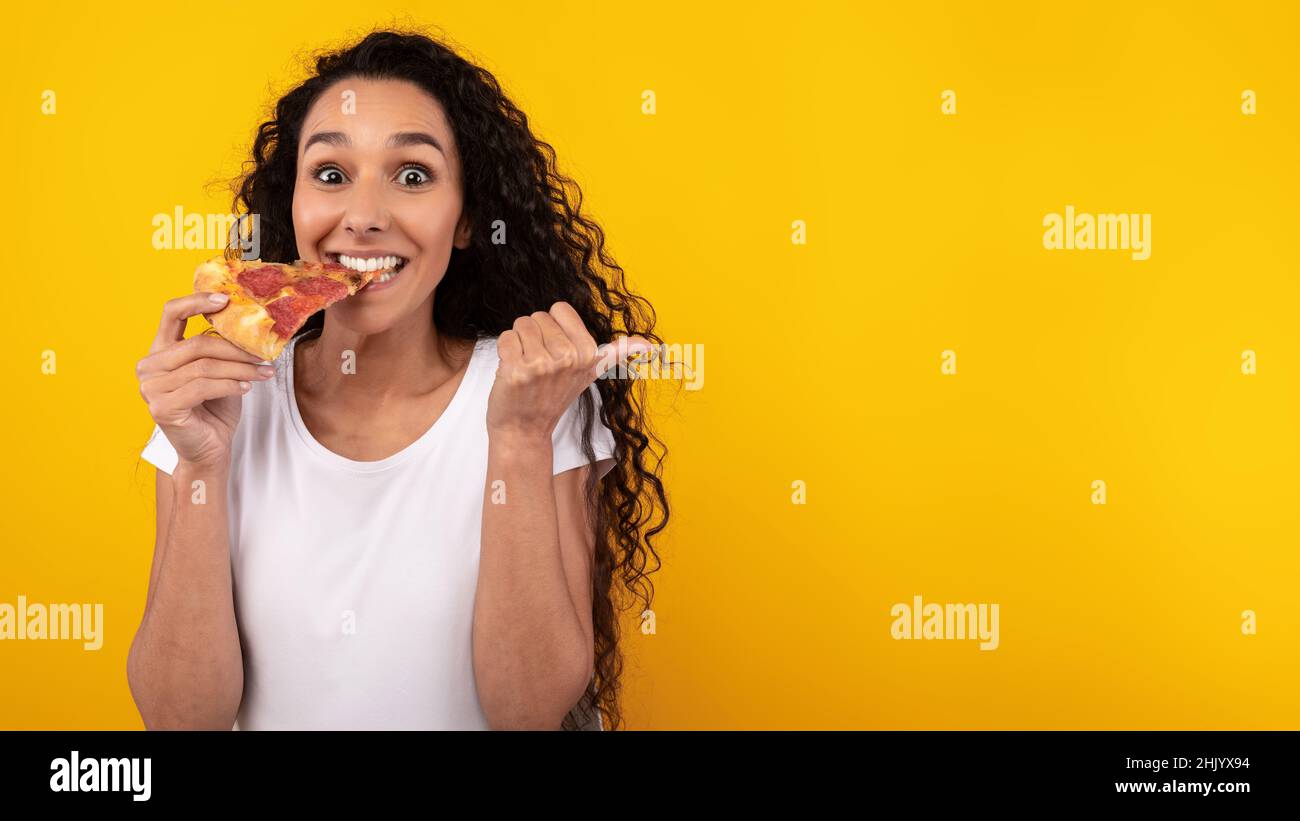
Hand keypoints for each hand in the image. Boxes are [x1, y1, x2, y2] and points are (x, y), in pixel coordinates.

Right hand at [136, 292, 275, 467]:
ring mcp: (151, 388)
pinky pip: (203, 387)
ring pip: (204, 367)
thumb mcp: (218, 371)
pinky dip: (230, 385)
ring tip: (264, 372)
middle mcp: (149, 366)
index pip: (171, 313)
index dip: (197, 301)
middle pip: (197, 344)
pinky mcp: (161, 407)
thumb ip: (220, 347)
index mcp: (160, 351)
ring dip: (240, 368)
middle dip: (236, 348)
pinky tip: (246, 387)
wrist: (208, 449)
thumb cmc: (214, 409)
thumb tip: (250, 321)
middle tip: (264, 353)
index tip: (227, 300)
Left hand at [486, 302, 650, 442]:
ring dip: (519, 344)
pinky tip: (513, 373)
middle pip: (537, 316)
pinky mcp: (517, 371)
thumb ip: (617, 353)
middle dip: (534, 336)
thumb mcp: (591, 373)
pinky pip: (505, 338)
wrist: (525, 429)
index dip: (553, 328)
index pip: (559, 309)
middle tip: (539, 366)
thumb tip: (650, 345)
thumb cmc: (553, 396)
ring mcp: (543, 366)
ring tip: (527, 369)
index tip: (556, 352)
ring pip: (521, 325)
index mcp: (588, 353)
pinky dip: (505, 352)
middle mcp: (568, 358)